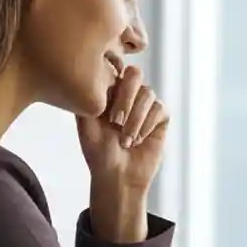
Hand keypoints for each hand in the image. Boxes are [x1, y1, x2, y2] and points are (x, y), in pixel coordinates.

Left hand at [77, 65, 169, 193]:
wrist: (119, 176)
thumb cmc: (99, 153)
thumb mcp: (85, 124)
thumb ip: (88, 99)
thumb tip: (93, 77)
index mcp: (108, 92)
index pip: (113, 70)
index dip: (111, 84)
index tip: (104, 110)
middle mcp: (128, 95)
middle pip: (135, 74)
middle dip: (126, 97)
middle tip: (115, 121)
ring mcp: (145, 105)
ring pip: (147, 93)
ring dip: (135, 118)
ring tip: (126, 140)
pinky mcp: (161, 117)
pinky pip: (159, 109)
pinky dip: (147, 124)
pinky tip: (139, 139)